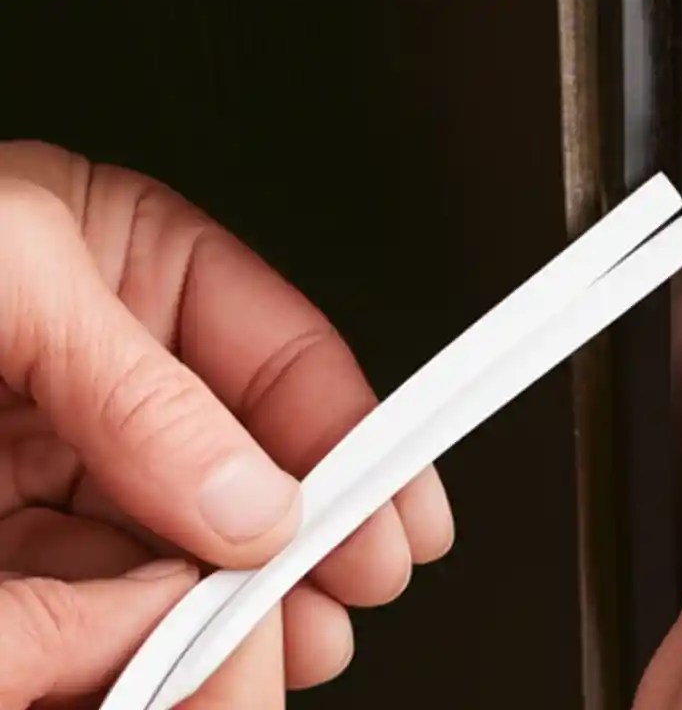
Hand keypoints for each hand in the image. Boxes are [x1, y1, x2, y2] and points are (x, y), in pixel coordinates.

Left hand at [0, 141, 453, 707]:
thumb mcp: (9, 271)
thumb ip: (142, 388)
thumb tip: (247, 492)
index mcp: (119, 273)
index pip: (276, 350)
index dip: (352, 430)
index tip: (394, 507)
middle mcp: (95, 380)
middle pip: (241, 469)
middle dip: (302, 541)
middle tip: (343, 597)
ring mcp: (44, 474)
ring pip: (170, 557)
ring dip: (231, 613)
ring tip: (280, 650)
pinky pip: (79, 613)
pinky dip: (133, 648)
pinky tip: (176, 659)